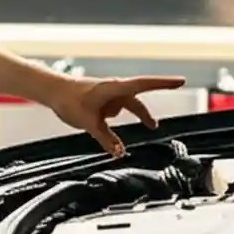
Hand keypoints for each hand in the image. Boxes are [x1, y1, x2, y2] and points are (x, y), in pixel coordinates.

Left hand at [47, 76, 185, 156]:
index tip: (182, 81)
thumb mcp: (88, 122)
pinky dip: (113, 126)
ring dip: (129, 119)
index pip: (144, 85)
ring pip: (125, 109)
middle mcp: (114, 91)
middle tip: (159, 122)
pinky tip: (112, 141)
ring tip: (145, 130)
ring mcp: (108, 96)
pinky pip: (114, 114)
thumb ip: (105, 139)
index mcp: (114, 89)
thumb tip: (119, 153)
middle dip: (147, 113)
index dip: (164, 84)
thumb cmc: (69, 100)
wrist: (51, 91)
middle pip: (137, 103)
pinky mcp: (101, 101)